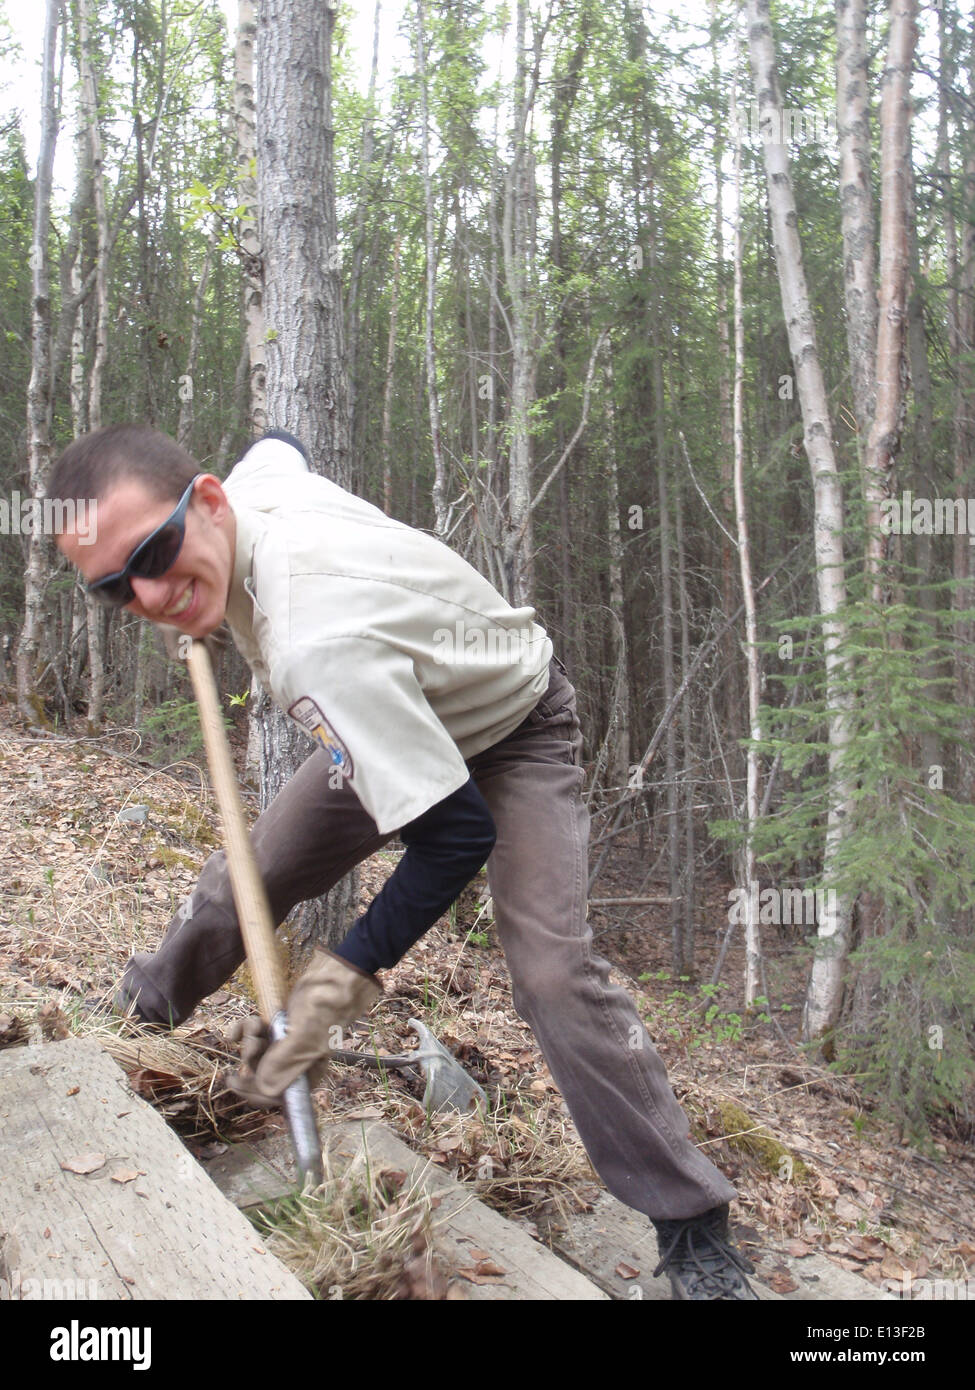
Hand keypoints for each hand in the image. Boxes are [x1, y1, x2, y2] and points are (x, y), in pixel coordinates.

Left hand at [224, 951, 380, 1107]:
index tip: (235, 1082)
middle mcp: (297, 1063)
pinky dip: (244, 1031)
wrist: (331, 974)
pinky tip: (239, 1027)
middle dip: (252, 1058)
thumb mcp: (307, 1035)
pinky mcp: (279, 1027)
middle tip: (253, 1042)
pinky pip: (255, 1036)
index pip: (278, 1097)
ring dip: (249, 1039)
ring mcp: (287, 1044)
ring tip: (255, 1023)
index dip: (255, 1093)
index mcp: (309, 1073)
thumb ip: (286, 1062)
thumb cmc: (326, 1005)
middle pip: (263, 1075)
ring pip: (257, 1053)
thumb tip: (265, 1087)